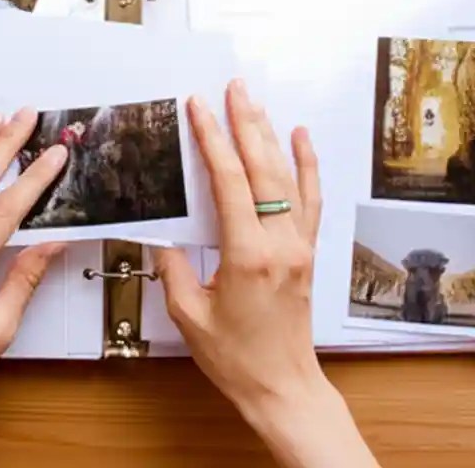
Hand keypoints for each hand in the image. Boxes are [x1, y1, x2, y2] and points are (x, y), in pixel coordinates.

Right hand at [155, 80, 376, 467]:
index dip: (212, 140)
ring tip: (255, 102)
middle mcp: (280, 243)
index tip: (199, 109)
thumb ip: (173, 268)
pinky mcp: (307, 252)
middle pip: (262, 168)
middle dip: (244, 123)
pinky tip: (300, 137)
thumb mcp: (189, 314)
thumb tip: (164, 236)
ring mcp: (299, 245)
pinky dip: (307, 164)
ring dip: (269, 135)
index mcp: (248, 255)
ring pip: (287, 177)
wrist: (282, 385)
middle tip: (232, 88)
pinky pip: (310, 198)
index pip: (229, 182)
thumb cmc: (236, 358)